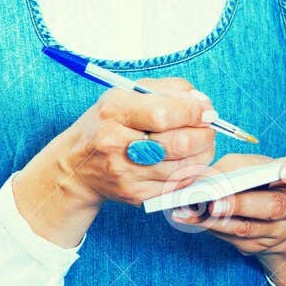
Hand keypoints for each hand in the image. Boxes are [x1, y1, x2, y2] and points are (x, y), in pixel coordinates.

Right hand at [12, 77, 217, 246]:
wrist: (77, 166)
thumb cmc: (108, 124)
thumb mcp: (128, 95)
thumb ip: (168, 90)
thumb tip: (203, 103)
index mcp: (113, 111)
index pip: (164, 114)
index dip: (194, 112)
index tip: (206, 111)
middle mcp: (116, 143)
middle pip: (180, 143)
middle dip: (205, 134)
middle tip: (208, 128)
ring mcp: (125, 173)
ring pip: (186, 166)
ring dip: (203, 153)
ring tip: (199, 143)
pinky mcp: (135, 194)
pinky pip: (178, 184)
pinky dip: (190, 171)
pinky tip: (184, 161)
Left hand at [171, 153, 285, 285]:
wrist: (273, 221)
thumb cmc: (259, 183)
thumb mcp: (252, 166)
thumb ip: (232, 168)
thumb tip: (201, 179)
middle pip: (276, 206)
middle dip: (242, 203)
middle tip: (215, 201)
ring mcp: (280, 231)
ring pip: (249, 228)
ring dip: (216, 220)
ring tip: (189, 210)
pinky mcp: (258, 247)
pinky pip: (232, 238)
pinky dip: (207, 227)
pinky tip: (187, 218)